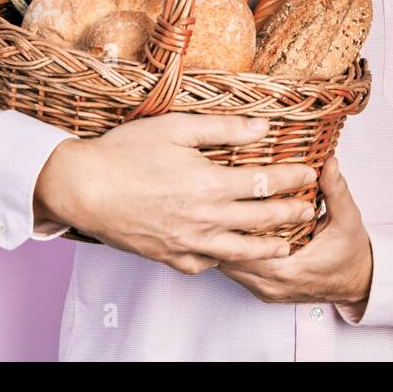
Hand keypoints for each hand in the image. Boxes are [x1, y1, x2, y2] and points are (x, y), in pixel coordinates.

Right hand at [34, 113, 317, 274]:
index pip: (265, 183)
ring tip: (286, 245)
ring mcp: (189, 243)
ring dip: (269, 247)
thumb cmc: (125, 153)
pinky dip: (226, 261)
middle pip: (261, 220)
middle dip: (290, 213)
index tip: (310, 172)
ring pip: (241, 252)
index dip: (292, 178)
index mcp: (210, 184)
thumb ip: (223, 129)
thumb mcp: (176, 128)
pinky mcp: (171, 258)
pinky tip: (233, 255)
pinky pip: (207, 264)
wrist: (83, 188)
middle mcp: (205, 219)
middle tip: (308, 209)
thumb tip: (263, 127)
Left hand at [218, 156, 371, 317]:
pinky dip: (232, 253)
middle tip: (214, 201)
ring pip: (229, 268)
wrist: (358, 282)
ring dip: (223, 242)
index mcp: (289, 269)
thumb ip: (336, 190)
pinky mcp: (264, 291)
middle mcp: (273, 284)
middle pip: (229, 259)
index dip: (232, 224)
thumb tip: (329, 163)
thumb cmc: (351, 252)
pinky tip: (230, 232)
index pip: (245, 249)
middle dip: (221, 230)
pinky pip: (238, 273)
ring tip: (218, 213)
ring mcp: (266, 290)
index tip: (225, 199)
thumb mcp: (348, 218)